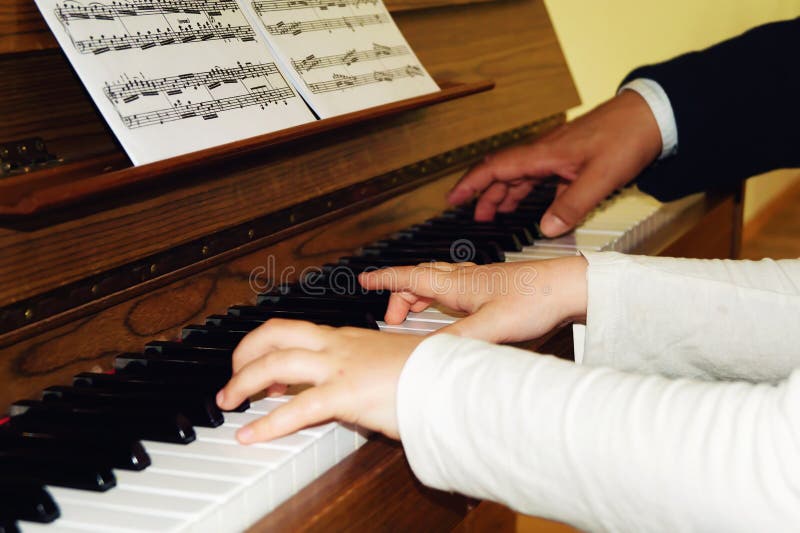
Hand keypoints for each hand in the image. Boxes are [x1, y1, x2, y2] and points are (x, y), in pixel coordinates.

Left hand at [216, 319, 421, 443]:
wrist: (452, 379)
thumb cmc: (430, 374)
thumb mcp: (391, 365)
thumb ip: (367, 372)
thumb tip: (359, 390)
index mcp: (349, 338)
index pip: (296, 331)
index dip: (268, 345)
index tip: (258, 367)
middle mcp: (339, 346)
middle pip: (275, 335)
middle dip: (244, 353)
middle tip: (231, 378)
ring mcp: (340, 367)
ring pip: (276, 363)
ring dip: (243, 382)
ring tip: (227, 402)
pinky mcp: (346, 394)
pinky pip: (296, 409)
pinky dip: (266, 424)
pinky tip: (249, 435)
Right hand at [358, 256, 587, 342]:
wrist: (569, 286)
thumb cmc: (536, 298)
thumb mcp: (491, 327)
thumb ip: (457, 341)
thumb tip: (426, 356)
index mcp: (457, 284)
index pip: (410, 277)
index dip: (384, 280)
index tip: (364, 280)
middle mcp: (464, 278)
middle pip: (419, 279)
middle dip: (399, 294)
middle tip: (392, 317)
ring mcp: (479, 281)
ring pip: (437, 281)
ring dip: (418, 295)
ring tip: (412, 315)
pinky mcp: (493, 287)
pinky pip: (453, 286)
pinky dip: (439, 296)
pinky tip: (451, 310)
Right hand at [448, 91, 661, 236]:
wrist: (651, 115)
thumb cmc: (627, 137)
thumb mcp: (600, 177)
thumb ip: (572, 205)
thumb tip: (547, 228)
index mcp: (544, 155)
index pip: (495, 169)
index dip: (471, 185)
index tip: (452, 200)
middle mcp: (545, 153)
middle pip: (503, 174)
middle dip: (484, 196)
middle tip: (474, 218)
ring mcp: (557, 155)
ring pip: (520, 176)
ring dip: (505, 195)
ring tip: (495, 215)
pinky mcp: (570, 158)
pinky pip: (540, 177)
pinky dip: (529, 192)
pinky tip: (534, 206)